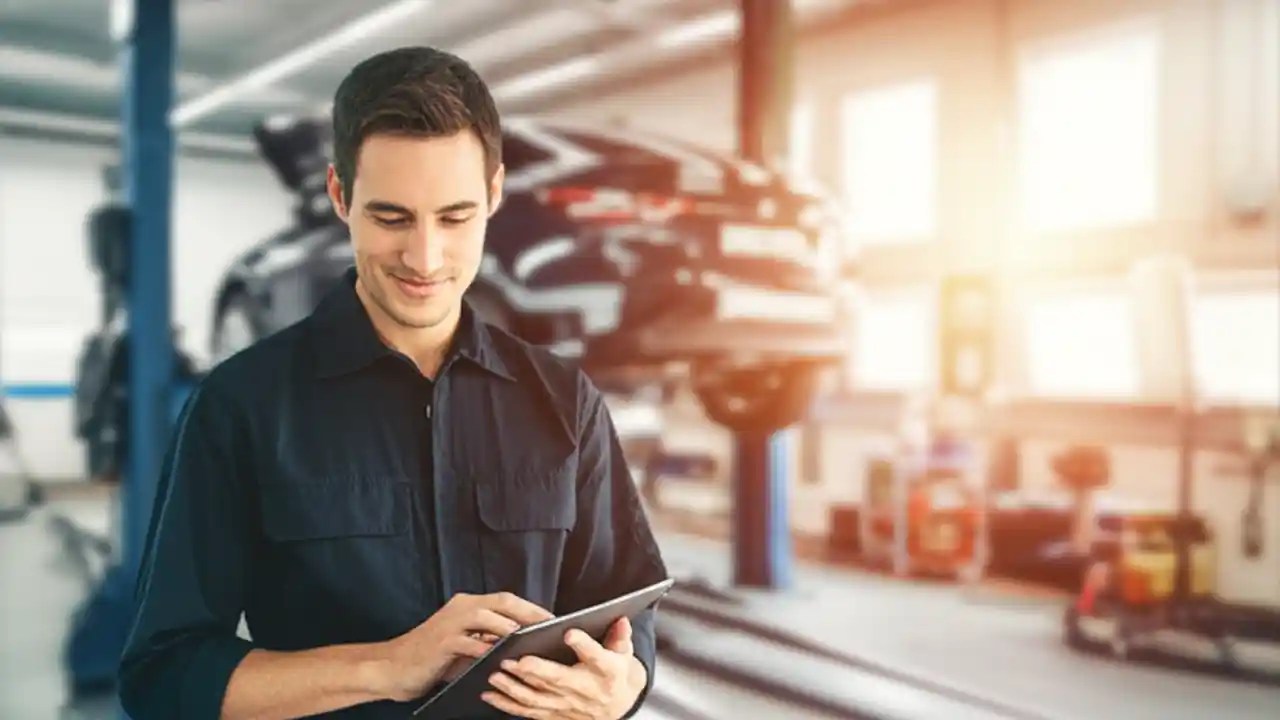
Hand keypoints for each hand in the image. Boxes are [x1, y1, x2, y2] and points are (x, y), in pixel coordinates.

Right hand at [377, 592, 553, 702]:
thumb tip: (522, 646)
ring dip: (509, 626)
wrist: (392, 667)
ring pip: (486, 616)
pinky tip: (498, 658)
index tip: (554, 620)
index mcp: (467, 606)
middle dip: (529, 612)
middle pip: (502, 602)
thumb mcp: (465, 647)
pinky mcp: (440, 642)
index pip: (506, 601)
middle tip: (551, 626)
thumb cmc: (431, 659)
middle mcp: (460, 607)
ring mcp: (449, 623)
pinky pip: (467, 642)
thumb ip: (488, 642)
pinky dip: (484, 648)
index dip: (531, 608)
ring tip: (530, 638)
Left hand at [482, 617, 646, 719]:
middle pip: (559, 679)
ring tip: (497, 674)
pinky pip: (528, 711)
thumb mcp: (624, 653)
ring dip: (515, 687)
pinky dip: (507, 704)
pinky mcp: (554, 714)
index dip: (584, 645)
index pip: (596, 656)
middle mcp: (585, 690)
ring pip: (538, 697)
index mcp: (606, 671)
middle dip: (536, 670)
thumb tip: (621, 619)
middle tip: (516, 659)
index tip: (570, 633)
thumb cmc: (616, 674)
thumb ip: (619, 636)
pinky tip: (490, 694)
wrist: (618, 707)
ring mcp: (567, 704)